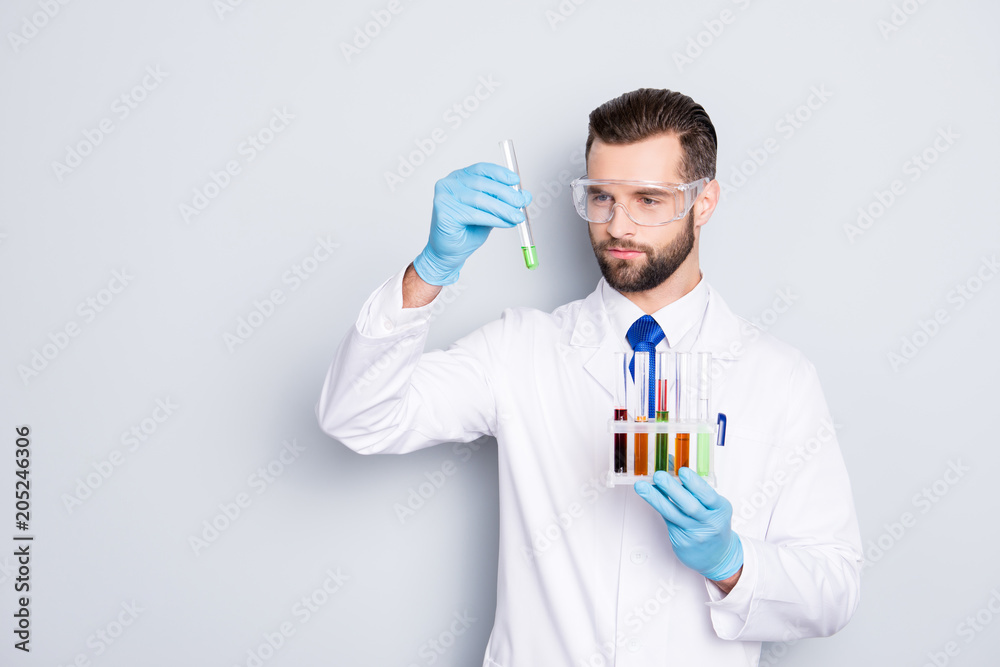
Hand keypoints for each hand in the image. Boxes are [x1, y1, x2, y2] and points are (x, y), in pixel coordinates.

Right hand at [412, 162, 531, 285]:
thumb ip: (503, 201)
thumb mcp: (490, 212)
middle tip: (521, 202)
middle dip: (506, 194)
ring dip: (503, 209)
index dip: (500, 173)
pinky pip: (475, 214)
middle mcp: (449, 184)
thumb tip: (525, 195)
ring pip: (480, 200)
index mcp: (460, 178)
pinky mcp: (444, 212)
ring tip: (517, 217)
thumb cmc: (467, 230)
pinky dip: (494, 219)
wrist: (449, 252)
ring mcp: (444, 197)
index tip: (515, 181)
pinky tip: (505, 223)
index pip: (482, 169)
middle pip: (482, 184)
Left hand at [635, 468, 742, 581]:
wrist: (717, 556)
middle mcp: (709, 522)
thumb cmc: (713, 523)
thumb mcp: (712, 504)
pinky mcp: (682, 542)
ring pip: (673, 514)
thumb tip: (670, 462)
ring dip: (656, 499)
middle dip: (672, 489)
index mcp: (720, 509)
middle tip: (658, 476)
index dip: (695, 484)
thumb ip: (693, 486)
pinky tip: (649, 497)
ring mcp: (695, 534)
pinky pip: (668, 521)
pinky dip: (658, 507)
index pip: (708, 495)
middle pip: (689, 506)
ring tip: (642, 487)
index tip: (682, 471)